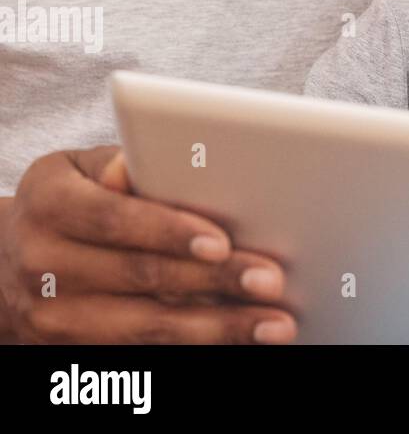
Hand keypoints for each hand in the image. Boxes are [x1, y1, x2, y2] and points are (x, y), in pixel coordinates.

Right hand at [0, 145, 297, 343]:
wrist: (4, 263)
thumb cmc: (68, 200)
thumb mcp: (79, 169)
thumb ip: (120, 165)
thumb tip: (147, 162)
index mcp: (49, 206)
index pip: (116, 219)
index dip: (169, 231)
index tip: (222, 242)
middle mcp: (43, 266)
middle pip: (140, 277)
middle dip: (213, 281)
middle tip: (271, 281)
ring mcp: (53, 318)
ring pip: (145, 328)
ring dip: (217, 328)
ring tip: (272, 324)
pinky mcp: (69, 352)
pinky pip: (140, 354)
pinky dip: (195, 348)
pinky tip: (238, 341)